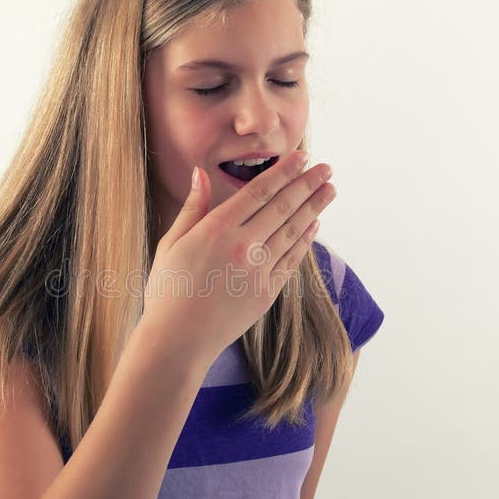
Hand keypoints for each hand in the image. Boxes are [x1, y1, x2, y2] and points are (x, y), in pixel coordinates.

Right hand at [143, 151, 335, 364]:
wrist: (178, 341)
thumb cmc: (168, 291)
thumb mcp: (171, 243)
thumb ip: (192, 207)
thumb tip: (199, 173)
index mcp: (216, 229)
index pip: (259, 192)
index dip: (284, 172)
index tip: (302, 157)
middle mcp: (242, 246)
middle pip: (283, 207)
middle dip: (307, 184)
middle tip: (327, 168)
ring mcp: (258, 271)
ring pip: (293, 231)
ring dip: (314, 208)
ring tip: (330, 190)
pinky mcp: (267, 293)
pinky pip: (291, 260)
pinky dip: (305, 240)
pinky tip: (314, 225)